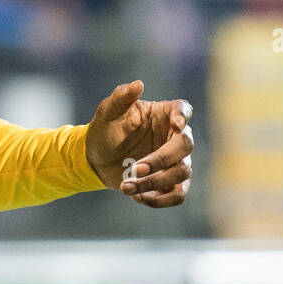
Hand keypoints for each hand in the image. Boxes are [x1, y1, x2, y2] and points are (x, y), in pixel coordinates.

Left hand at [84, 80, 193, 207]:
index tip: (176, 125)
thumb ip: (121, 97)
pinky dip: (159, 199)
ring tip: (126, 187)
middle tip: (136, 169)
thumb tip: (138, 84)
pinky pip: (178, 194)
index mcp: (163, 114)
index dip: (183, 116)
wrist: (97, 159)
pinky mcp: (170, 182)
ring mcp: (175, 161)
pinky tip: (136, 197)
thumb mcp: (108, 112)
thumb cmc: (105, 129)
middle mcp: (173, 136)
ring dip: (156, 182)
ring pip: (182, 173)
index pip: (183, 110)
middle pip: (185, 145)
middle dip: (162, 159)